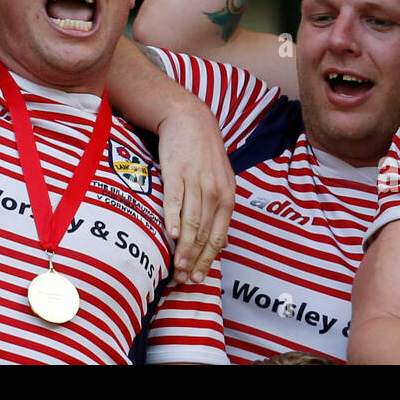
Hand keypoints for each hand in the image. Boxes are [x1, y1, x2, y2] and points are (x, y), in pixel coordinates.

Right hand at [155, 98, 234, 283]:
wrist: (190, 120)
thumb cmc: (204, 154)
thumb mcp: (220, 181)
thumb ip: (219, 209)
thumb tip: (219, 241)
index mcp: (227, 197)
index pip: (219, 236)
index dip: (209, 260)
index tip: (199, 278)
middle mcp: (215, 192)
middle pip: (205, 234)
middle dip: (196, 260)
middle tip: (185, 280)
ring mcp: (196, 182)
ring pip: (192, 222)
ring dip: (185, 248)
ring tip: (177, 267)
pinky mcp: (177, 172)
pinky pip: (175, 199)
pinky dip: (174, 219)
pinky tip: (172, 235)